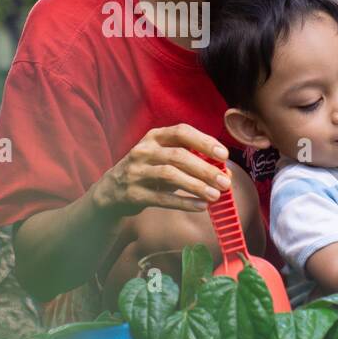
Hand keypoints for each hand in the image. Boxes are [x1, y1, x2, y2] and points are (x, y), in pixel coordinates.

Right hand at [93, 124, 232, 216]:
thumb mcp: (164, 158)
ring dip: (196, 185)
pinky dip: (183, 202)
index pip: (181, 132)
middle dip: (205, 169)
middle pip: (178, 155)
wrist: (112, 190)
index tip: (223, 154)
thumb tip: (224, 173)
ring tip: (215, 195)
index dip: (204, 141)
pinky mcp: (133, 193)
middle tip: (225, 182)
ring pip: (170, 175)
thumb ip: (192, 162)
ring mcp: (136, 172)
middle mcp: (143, 151)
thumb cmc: (149, 171)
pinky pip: (161, 198)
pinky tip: (201, 206)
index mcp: (154, 137)